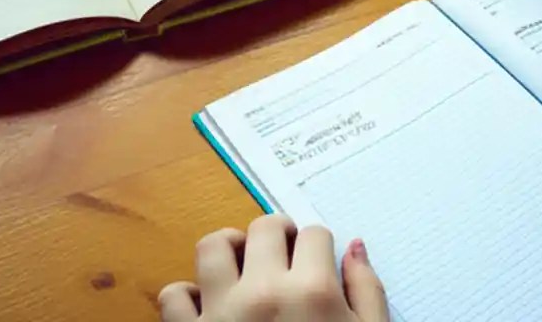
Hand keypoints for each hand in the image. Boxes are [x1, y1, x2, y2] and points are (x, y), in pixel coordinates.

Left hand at [158, 214, 388, 321]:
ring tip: (242, 260)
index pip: (314, 235)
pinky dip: (186, 295)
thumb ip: (367, 293)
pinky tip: (207, 304)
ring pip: (212, 247)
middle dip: (278, 232)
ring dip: (228, 246)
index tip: (317, 258)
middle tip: (284, 249)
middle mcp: (264, 293)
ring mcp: (221, 314)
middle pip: (264, 229)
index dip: (318, 244)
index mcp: (313, 293)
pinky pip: (174, 297)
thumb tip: (354, 247)